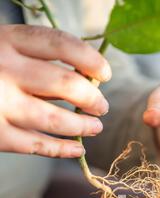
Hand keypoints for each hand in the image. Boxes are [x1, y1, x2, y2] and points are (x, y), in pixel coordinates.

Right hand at [0, 25, 110, 157]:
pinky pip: (38, 145)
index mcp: (6, 40)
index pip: (60, 44)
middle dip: (92, 98)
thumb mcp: (1, 49)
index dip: (90, 59)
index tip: (105, 74)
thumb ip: (34, 60)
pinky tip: (78, 149)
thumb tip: (85, 80)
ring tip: (95, 128)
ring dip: (83, 126)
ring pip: (55, 119)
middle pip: (65, 83)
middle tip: (102, 107)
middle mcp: (4, 70)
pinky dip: (63, 149)